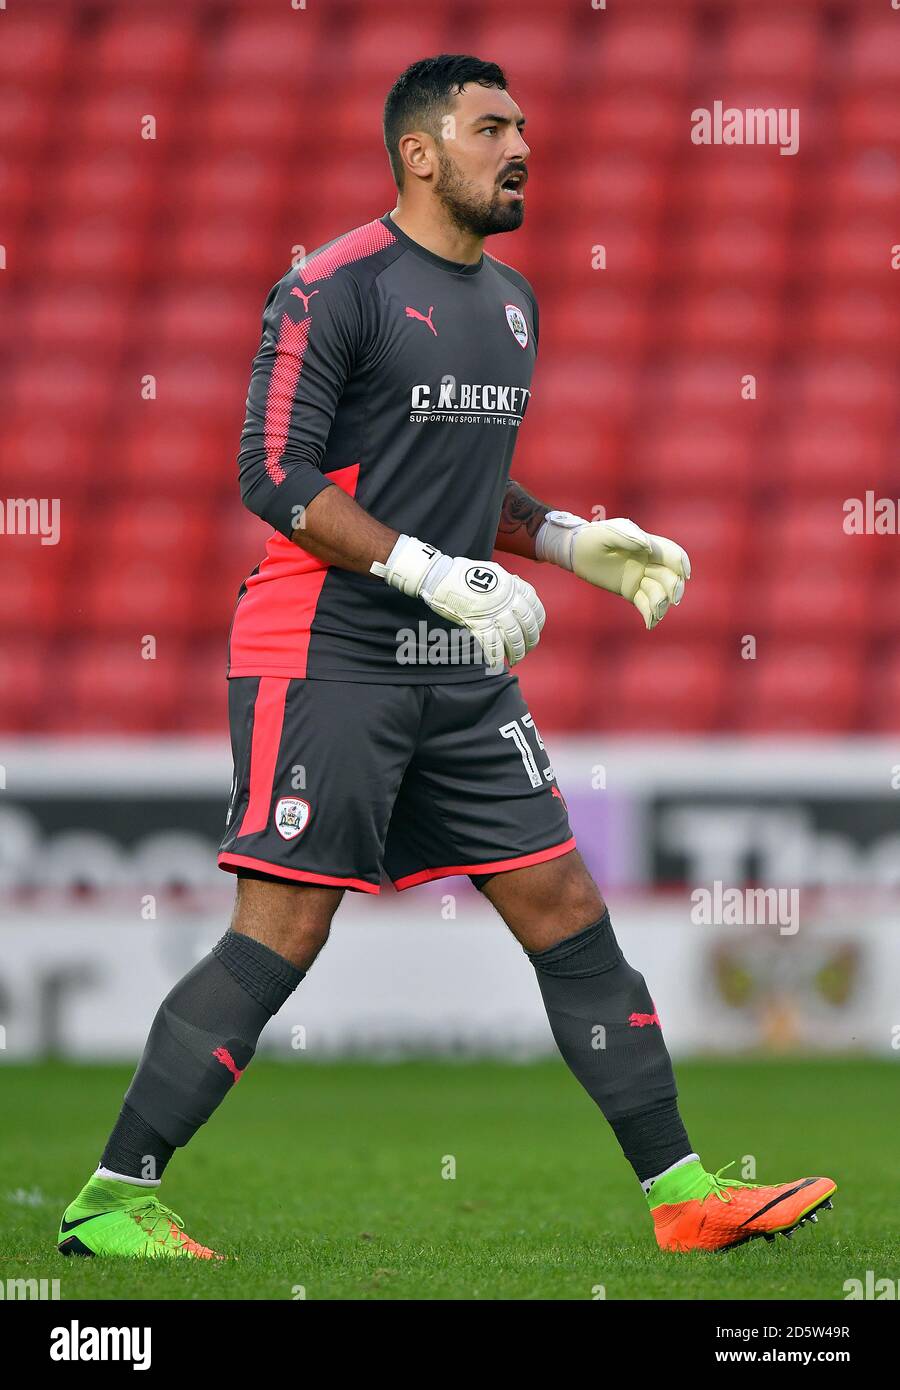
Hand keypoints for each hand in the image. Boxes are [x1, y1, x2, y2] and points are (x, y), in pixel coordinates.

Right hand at [371, 535, 544, 668]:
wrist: (440, 575)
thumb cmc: (462, 574)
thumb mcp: (492, 572)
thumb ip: (508, 584)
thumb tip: (518, 595)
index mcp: (512, 585)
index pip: (535, 608)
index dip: (537, 625)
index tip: (534, 633)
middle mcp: (506, 598)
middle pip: (526, 625)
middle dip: (529, 642)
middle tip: (526, 650)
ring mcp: (493, 611)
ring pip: (512, 637)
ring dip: (516, 652)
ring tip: (515, 659)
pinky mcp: (477, 621)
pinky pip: (492, 643)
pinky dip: (496, 656)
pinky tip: (497, 664)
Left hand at [537, 512, 689, 629]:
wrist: (576, 551)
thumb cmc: (592, 537)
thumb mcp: (608, 533)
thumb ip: (628, 537)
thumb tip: (648, 547)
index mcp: (648, 545)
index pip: (672, 554)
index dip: (681, 563)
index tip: (684, 575)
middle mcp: (648, 563)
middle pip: (670, 577)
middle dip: (674, 589)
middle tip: (671, 600)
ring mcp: (640, 578)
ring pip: (659, 593)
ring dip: (661, 604)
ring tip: (654, 615)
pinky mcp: (630, 592)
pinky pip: (645, 604)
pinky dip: (650, 614)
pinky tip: (649, 624)